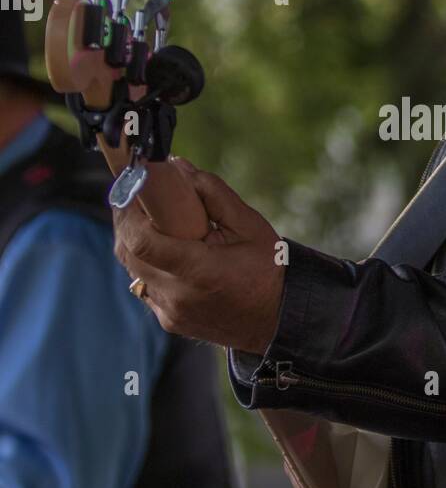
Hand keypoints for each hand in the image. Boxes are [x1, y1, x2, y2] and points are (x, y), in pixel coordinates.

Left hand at [113, 161, 285, 353]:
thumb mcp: (248, 225)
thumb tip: (178, 166)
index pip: (141, 241)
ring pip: (132, 271)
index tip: (132, 190)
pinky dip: (148, 266)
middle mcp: (177, 296)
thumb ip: (212, 193)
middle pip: (128, 254)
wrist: (277, 318)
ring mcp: (170, 312)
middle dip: (126, 222)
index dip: (128, 213)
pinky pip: (145, 287)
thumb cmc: (267, 269)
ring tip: (152, 223)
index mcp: (197, 270)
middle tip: (137, 199)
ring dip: (135, 244)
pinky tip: (167, 253)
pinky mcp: (169, 321)